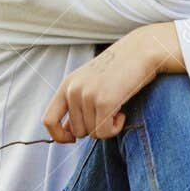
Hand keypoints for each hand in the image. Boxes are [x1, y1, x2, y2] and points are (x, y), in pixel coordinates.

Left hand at [43, 31, 162, 143]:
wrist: (141, 50)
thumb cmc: (119, 69)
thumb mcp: (90, 83)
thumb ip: (76, 105)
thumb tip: (69, 133)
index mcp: (66, 84)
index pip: (48, 120)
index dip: (58, 136)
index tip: (72, 140)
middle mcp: (73, 89)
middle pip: (77, 132)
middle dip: (94, 128)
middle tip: (109, 113)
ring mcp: (87, 95)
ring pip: (92, 134)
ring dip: (107, 127)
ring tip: (117, 109)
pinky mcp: (104, 102)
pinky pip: (105, 132)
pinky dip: (116, 128)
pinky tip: (122, 113)